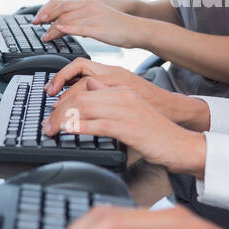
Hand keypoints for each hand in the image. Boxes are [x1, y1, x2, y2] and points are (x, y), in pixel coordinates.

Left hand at [35, 0, 144, 47]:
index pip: (61, 3)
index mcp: (86, 3)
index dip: (47, 10)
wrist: (135, 28)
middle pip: (60, 10)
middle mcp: (87, 6)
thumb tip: (68, 23)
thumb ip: (82, 16)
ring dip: (52, 29)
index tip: (38, 18)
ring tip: (45, 37)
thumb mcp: (97, 15)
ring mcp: (92, 16)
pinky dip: (66, 28)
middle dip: (45, 17)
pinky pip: (78, 27)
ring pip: (66, 19)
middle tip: (36, 25)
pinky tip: (58, 31)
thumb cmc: (117, 25)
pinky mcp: (97, 27)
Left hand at [41, 78, 205, 173]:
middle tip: (47, 123)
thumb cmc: (157, 134)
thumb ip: (110, 104)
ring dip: (61, 119)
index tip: (53, 110)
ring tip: (50, 130)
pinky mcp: (128, 127)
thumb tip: (89, 100)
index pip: (84, 84)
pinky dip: (77, 127)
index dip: (63, 96)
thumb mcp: (131, 112)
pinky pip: (96, 123)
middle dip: (58, 109)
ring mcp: (125, 109)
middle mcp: (122, 95)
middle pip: (79, 94)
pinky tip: (67, 131)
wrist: (181, 144)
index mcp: (122, 89)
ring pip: (83, 107)